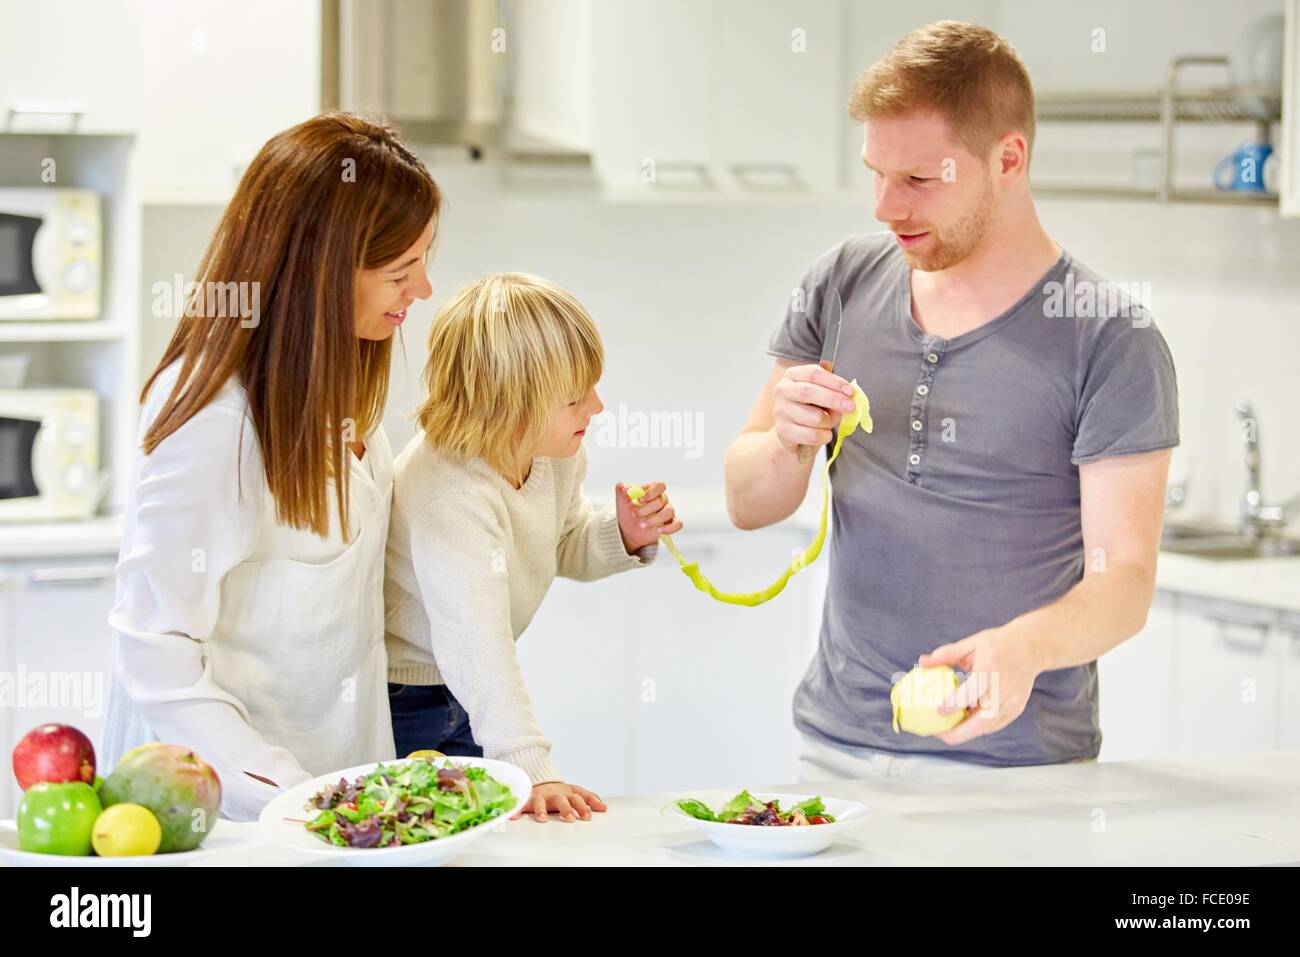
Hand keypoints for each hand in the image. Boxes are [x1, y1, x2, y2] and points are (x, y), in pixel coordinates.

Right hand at [511, 780, 608, 822]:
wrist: (539, 781)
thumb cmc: (560, 792)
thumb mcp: (575, 792)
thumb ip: (589, 799)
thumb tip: (604, 807)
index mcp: (567, 792)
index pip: (578, 797)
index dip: (584, 805)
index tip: (590, 815)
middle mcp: (554, 793)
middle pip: (561, 799)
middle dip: (566, 808)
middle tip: (571, 819)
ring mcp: (540, 796)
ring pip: (540, 801)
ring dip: (541, 810)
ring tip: (543, 819)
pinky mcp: (527, 799)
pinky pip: (521, 804)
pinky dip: (517, 810)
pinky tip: (514, 817)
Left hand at [615, 481, 682, 552]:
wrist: (629, 530)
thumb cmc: (627, 512)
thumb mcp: (621, 501)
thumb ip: (621, 490)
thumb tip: (623, 487)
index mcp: (652, 491)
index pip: (660, 486)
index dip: (651, 492)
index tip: (639, 500)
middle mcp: (662, 500)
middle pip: (661, 500)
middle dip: (646, 509)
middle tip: (634, 515)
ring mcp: (667, 512)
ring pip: (669, 512)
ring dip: (655, 519)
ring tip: (641, 525)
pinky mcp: (669, 524)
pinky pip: (678, 524)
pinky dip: (670, 528)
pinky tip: (658, 531)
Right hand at [772, 364, 857, 454]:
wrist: (792, 434)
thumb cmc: (810, 409)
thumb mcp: (821, 393)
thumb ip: (832, 388)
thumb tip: (849, 392)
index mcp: (793, 375)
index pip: (813, 373)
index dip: (834, 382)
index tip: (850, 391)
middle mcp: (782, 391)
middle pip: (809, 392)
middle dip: (834, 399)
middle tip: (851, 407)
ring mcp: (780, 412)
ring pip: (814, 417)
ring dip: (830, 422)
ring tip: (830, 423)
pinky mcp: (782, 432)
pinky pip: (812, 435)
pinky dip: (824, 436)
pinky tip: (823, 434)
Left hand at [918, 623, 1044, 745]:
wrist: (1031, 648)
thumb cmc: (998, 644)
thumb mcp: (971, 643)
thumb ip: (946, 654)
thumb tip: (922, 662)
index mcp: (991, 670)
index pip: (972, 692)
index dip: (955, 704)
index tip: (939, 711)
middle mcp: (1004, 689)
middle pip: (983, 719)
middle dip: (960, 732)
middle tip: (940, 734)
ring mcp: (1013, 701)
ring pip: (989, 726)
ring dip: (968, 731)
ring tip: (949, 732)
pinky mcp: (1016, 708)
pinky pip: (996, 724)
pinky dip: (979, 727)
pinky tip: (965, 724)